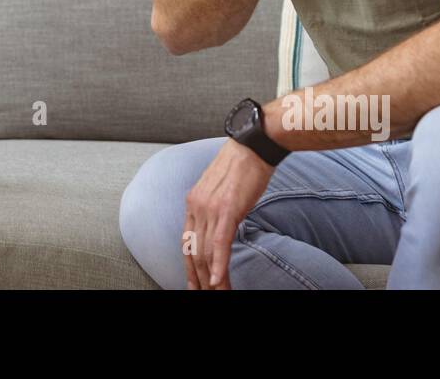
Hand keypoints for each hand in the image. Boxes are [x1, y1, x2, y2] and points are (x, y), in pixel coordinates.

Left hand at [183, 139, 272, 288]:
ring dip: (211, 279)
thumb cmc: (242, 165)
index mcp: (193, 201)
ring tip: (217, 294)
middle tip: (204, 295)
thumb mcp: (221, 188)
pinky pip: (219, 243)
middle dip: (198, 278)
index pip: (187, 241)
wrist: (253, 145)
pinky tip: (217, 280)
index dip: (189, 265)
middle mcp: (196, 205)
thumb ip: (215, 207)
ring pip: (206, 252)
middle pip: (194, 251)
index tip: (193, 282)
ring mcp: (210, 208)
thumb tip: (220, 225)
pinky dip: (218, 265)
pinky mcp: (227, 209)